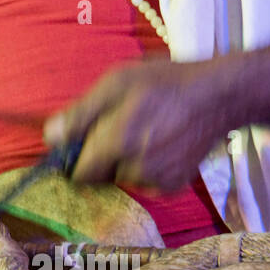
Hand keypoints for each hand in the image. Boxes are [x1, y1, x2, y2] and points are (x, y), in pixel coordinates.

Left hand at [43, 57, 233, 192]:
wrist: (218, 97)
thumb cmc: (165, 83)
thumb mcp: (117, 82)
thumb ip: (81, 113)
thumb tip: (51, 137)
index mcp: (120, 141)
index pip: (79, 173)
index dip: (77, 159)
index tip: (86, 142)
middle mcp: (137, 168)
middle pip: (100, 176)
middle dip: (103, 157)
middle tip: (123, 128)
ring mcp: (157, 180)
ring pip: (123, 179)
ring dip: (126, 161)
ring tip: (147, 132)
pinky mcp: (173, 187)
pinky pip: (145, 183)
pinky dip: (147, 168)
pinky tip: (162, 145)